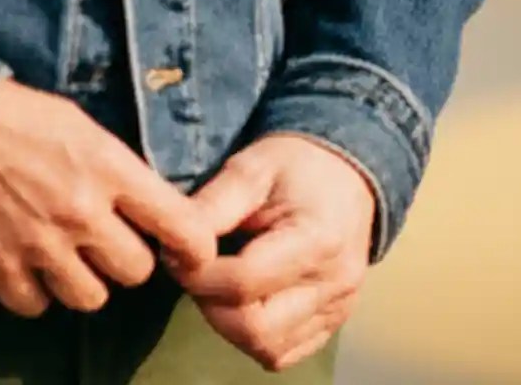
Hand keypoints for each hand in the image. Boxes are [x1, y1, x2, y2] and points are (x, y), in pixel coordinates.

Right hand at [0, 77, 215, 316]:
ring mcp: (40, 244)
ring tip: (59, 256)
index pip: (183, 229)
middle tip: (99, 242)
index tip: (182, 252)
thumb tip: (141, 205)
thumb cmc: (8, 112)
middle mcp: (82, 212)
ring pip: (90, 298)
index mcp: (109, 169)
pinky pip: (35, 306)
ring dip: (78, 281)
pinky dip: (31, 291)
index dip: (192, 249)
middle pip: (136, 272)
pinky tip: (22, 264)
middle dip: (121, 260)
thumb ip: (114, 168)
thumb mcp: (77, 125)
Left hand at [171, 134, 374, 370]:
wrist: (347, 176)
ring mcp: (338, 310)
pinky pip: (283, 353)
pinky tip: (241, 300)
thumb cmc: (294, 167)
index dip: (197, 273)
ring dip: (227, 323)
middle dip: (209, 304)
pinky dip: (252, 336)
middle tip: (195, 270)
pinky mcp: (333, 323)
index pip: (242, 283)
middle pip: (255, 328)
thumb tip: (174, 244)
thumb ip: (211, 206)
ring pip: (267, 349)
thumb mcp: (249, 168)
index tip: (177, 251)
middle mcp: (334, 285)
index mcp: (317, 241)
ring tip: (217, 282)